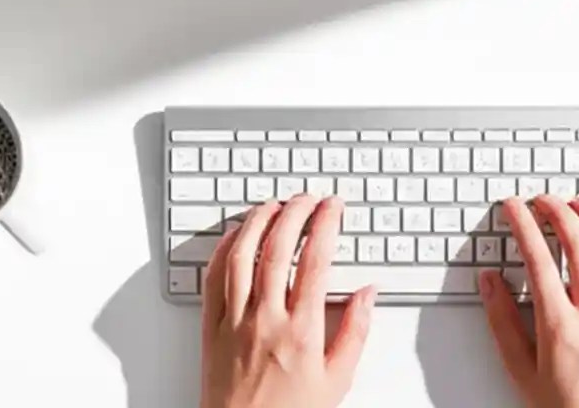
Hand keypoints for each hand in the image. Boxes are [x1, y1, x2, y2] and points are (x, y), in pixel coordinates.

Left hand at [200, 195, 377, 407]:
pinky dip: (224, 249)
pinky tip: (236, 236)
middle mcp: (265, 321)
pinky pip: (213, 278)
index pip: (316, 261)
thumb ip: (356, 332)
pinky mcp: (210, 329)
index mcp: (302, 332)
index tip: (332, 208)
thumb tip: (369, 294)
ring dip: (258, 222)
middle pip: (279, 248)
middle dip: (295, 212)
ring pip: (242, 256)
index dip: (326, 225)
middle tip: (307, 198)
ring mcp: (234, 323)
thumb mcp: (337, 379)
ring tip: (273, 205)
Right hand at [480, 195, 578, 407]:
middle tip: (542, 199)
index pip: (538, 260)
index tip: (514, 207)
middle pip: (578, 245)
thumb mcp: (521, 370)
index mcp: (559, 327)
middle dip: (558, 211)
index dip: (523, 225)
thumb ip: (502, 323)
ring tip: (578, 201)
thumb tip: (489, 283)